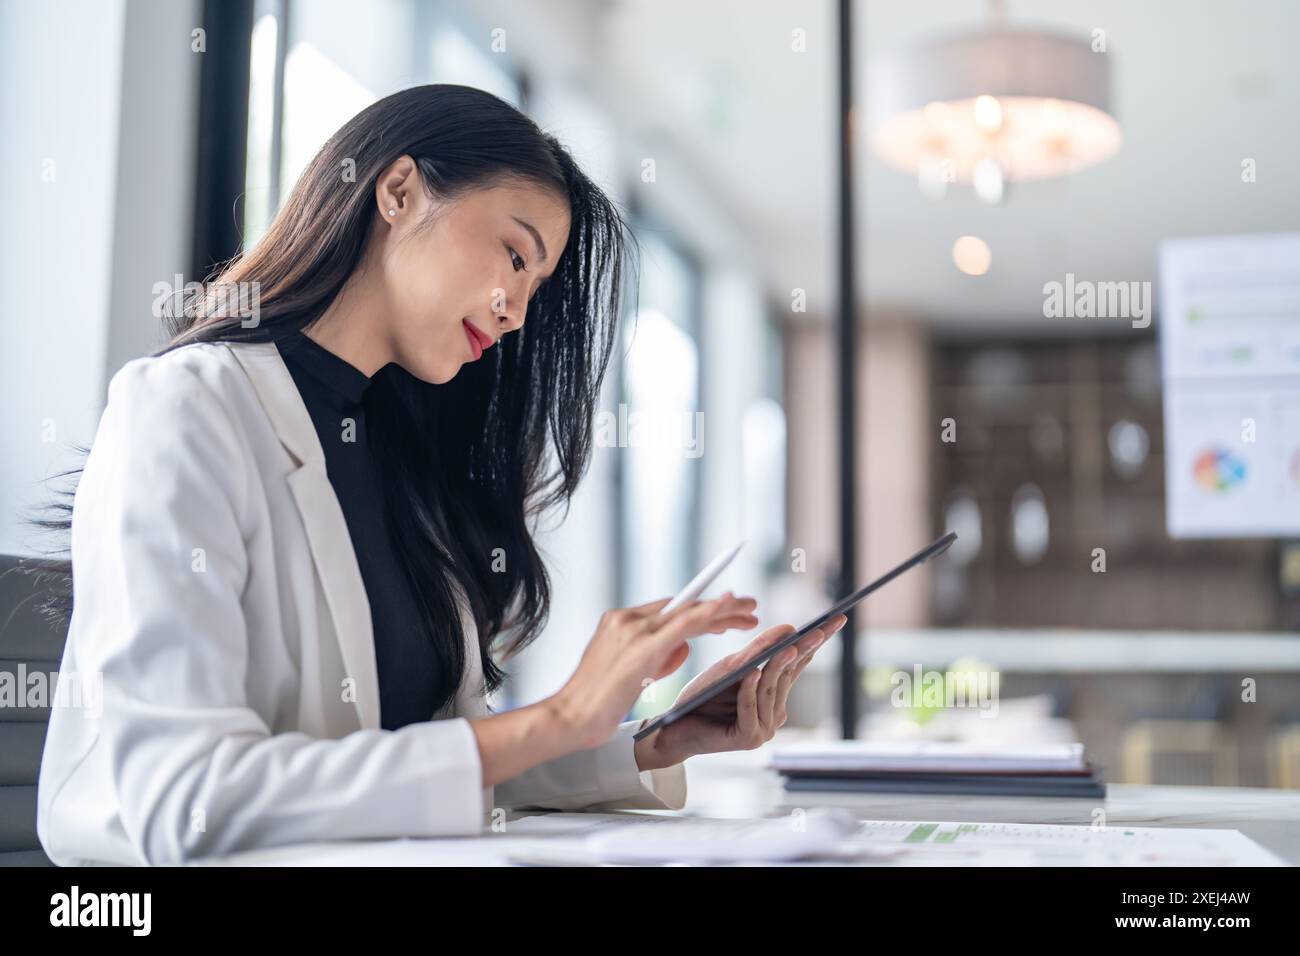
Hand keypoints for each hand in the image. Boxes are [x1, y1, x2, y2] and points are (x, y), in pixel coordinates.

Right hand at [551, 592, 758, 748]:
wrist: (570, 717)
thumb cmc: (597, 702)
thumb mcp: (631, 671)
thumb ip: (657, 655)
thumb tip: (684, 645)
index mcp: (620, 621)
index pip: (670, 608)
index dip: (701, 608)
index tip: (726, 609)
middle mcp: (626, 618)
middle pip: (682, 605)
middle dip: (720, 607)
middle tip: (749, 607)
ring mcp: (633, 628)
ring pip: (687, 610)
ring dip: (722, 610)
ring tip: (750, 612)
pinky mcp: (642, 645)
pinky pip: (683, 623)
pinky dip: (708, 612)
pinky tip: (728, 606)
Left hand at [635, 614, 847, 769]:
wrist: (673, 727)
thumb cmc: (702, 697)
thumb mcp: (731, 668)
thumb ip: (758, 652)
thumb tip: (790, 629)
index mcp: (774, 695)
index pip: (798, 663)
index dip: (817, 641)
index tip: (836, 619)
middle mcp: (774, 713)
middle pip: (787, 675)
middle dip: (803, 650)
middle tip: (819, 630)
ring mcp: (764, 729)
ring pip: (770, 690)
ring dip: (776, 667)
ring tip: (787, 646)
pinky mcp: (748, 739)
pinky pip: (751, 707)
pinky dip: (750, 690)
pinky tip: (752, 674)